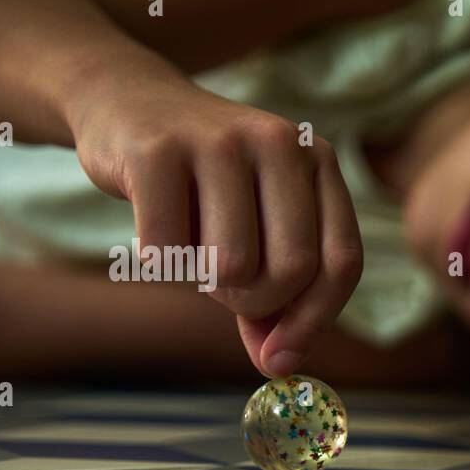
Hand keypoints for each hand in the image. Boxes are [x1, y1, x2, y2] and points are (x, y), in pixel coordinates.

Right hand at [68, 75, 362, 375]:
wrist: (127, 103)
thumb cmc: (204, 187)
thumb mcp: (254, 231)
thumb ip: (276, 299)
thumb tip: (278, 366)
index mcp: (319, 163)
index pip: (343, 262)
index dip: (314, 321)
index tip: (280, 358)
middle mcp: (281, 144)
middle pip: (292, 272)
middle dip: (254, 303)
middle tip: (223, 286)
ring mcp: (221, 140)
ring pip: (231, 267)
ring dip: (204, 281)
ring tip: (191, 245)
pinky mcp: (157, 150)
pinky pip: (167, 251)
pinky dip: (156, 258)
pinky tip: (153, 223)